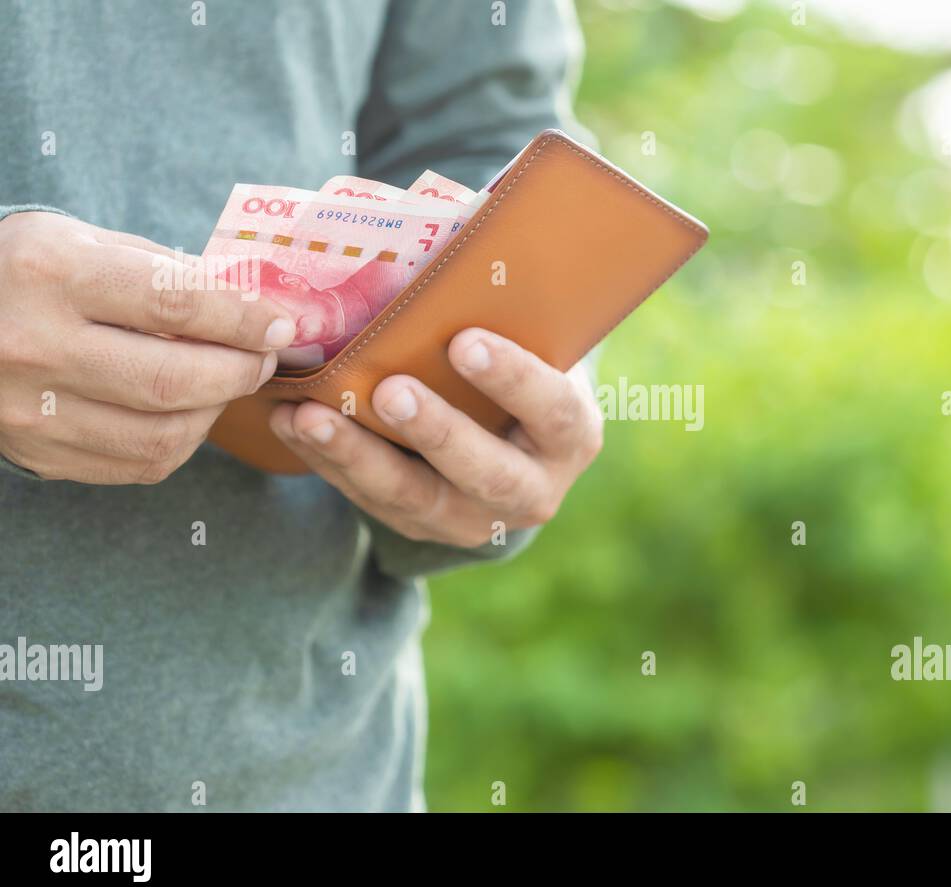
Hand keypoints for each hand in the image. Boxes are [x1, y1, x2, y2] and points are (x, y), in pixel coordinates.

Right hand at [0, 212, 295, 482]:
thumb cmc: (30, 273)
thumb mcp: (86, 242)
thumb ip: (169, 272)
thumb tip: (256, 306)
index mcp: (52, 275)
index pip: (173, 303)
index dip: (243, 319)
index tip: (282, 326)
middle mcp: (34, 346)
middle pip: (173, 380)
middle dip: (240, 371)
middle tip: (263, 357)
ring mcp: (31, 411)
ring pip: (164, 433)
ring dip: (216, 409)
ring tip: (226, 381)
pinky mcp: (40, 454)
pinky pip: (141, 463)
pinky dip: (183, 439)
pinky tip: (189, 411)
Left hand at [268, 328, 603, 547]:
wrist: (512, 438)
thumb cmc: (519, 364)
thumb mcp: (532, 339)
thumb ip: (506, 300)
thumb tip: (452, 210)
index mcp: (572, 435)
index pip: (553, 409)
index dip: (513, 378)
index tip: (464, 340)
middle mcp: (533, 488)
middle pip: (486, 471)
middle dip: (435, 430)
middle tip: (388, 390)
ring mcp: (475, 518)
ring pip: (416, 498)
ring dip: (359, 455)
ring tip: (310, 413)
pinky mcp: (423, 527)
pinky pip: (372, 500)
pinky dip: (329, 461)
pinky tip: (292, 421)